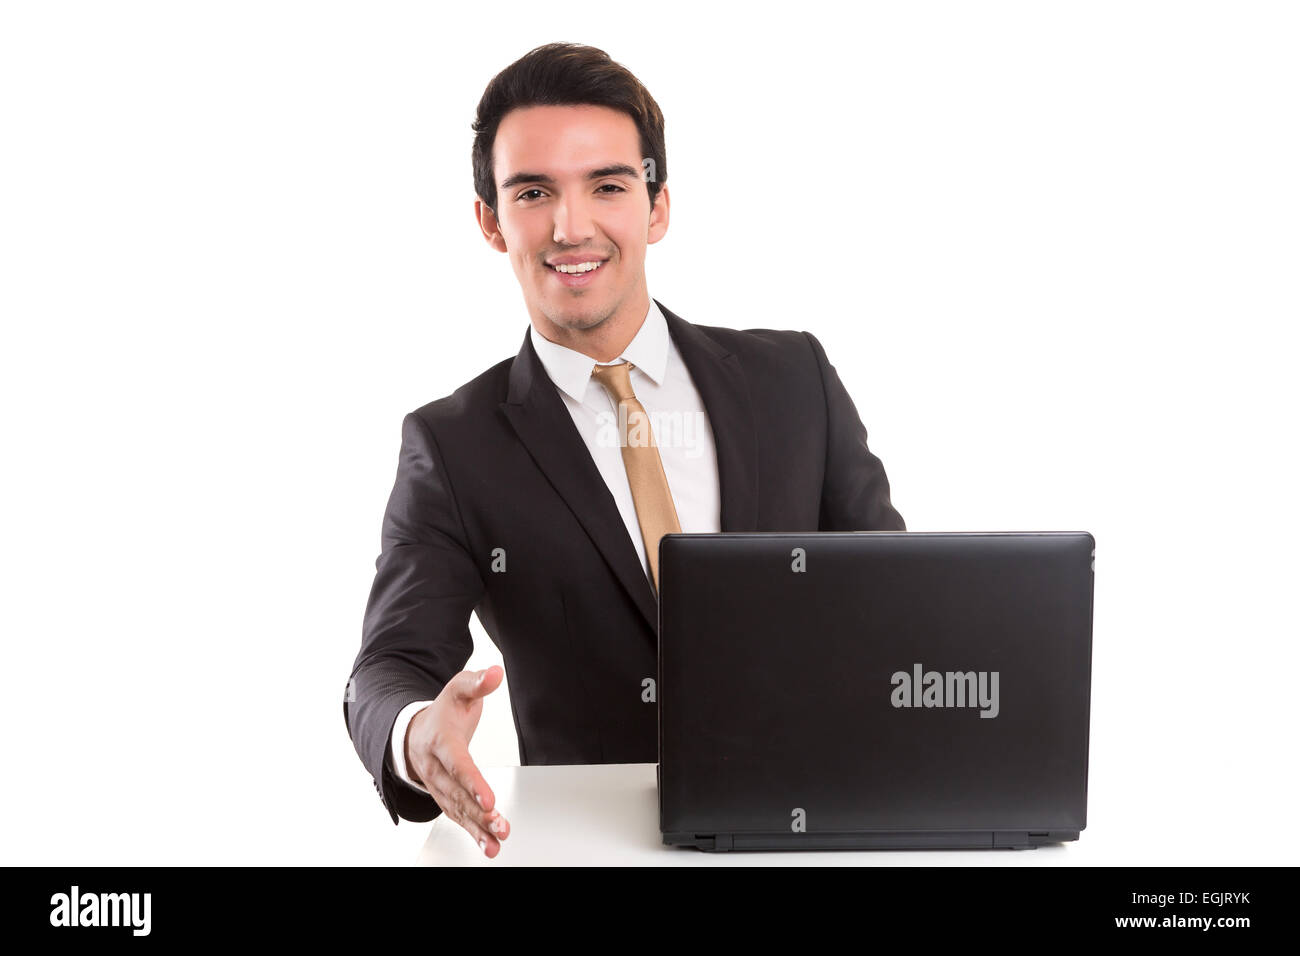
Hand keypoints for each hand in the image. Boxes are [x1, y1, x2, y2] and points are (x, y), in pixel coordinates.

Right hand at [405, 666, 511, 857]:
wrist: (415, 731)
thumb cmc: (443, 711)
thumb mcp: (458, 689)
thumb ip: (478, 682)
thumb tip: (496, 673)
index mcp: (440, 740)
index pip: (457, 764)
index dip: (472, 783)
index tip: (489, 800)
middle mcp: (435, 767)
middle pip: (456, 793)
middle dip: (477, 812)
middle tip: (499, 824)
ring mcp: (437, 785)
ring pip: (456, 810)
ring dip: (476, 828)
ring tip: (496, 840)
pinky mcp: (444, 797)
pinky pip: (456, 818)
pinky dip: (472, 833)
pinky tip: (489, 846)